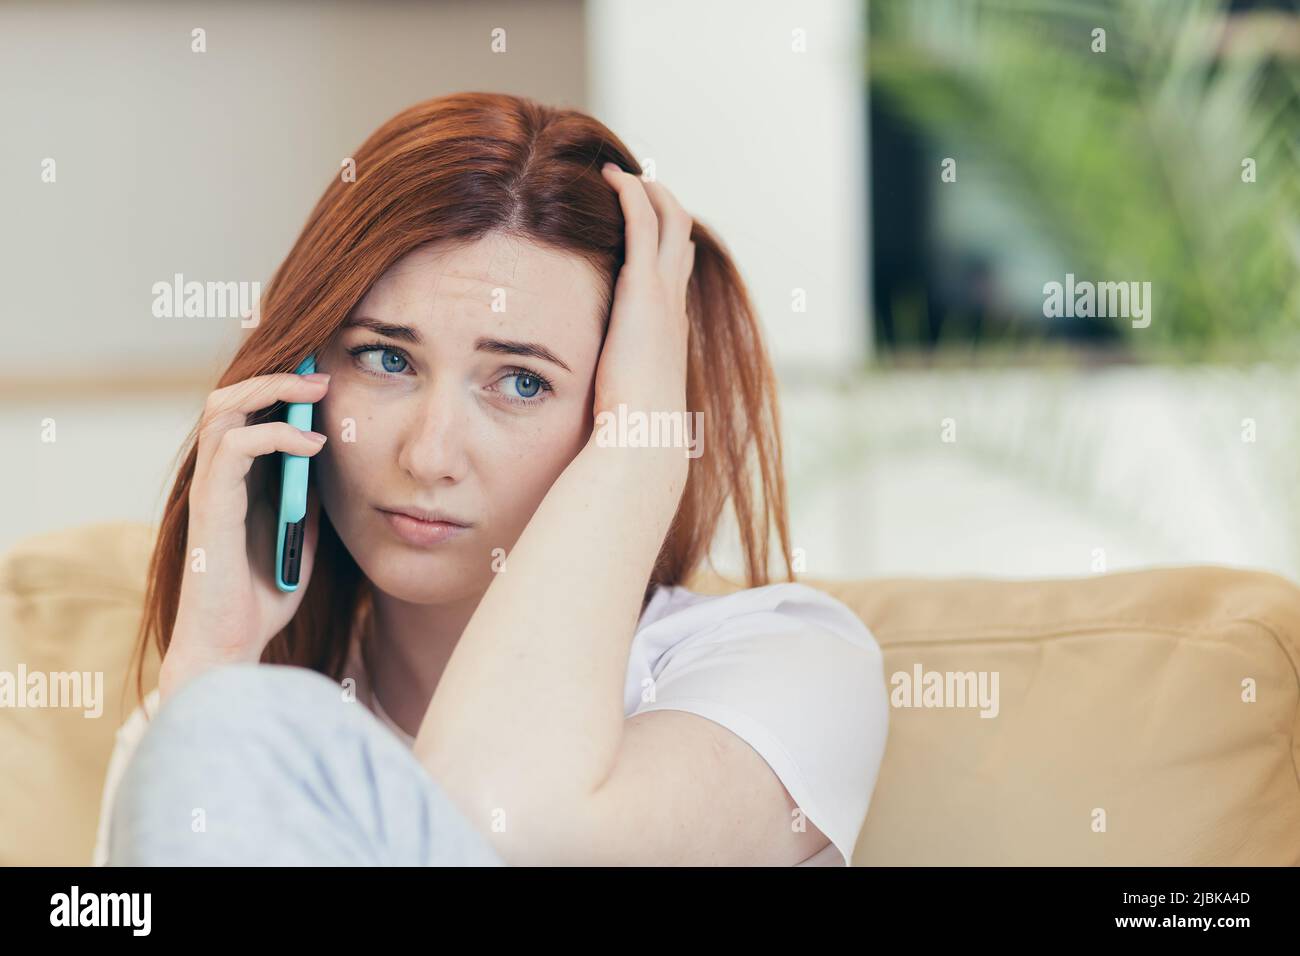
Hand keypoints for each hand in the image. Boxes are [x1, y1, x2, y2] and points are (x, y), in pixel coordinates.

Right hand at [159, 372, 330, 700]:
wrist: (232, 648)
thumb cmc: (263, 599)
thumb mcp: (301, 536)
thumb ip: (306, 498)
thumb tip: (328, 460)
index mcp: (236, 481)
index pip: (247, 413)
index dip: (280, 389)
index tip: (326, 378)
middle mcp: (217, 478)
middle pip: (229, 397)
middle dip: (277, 376)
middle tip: (323, 374)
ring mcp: (209, 490)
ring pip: (221, 409)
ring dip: (272, 390)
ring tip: (317, 392)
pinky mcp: (210, 507)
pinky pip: (233, 447)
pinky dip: (275, 435)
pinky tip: (313, 446)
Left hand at [595, 163, 694, 424]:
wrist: (645, 436)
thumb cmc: (632, 432)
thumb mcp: (626, 401)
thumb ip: (616, 387)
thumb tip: (602, 402)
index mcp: (672, 330)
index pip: (678, 272)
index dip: (667, 243)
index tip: (642, 225)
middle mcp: (675, 306)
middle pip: (682, 237)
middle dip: (663, 205)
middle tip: (637, 184)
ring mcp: (665, 293)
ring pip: (671, 220)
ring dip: (649, 190)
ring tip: (620, 172)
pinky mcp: (644, 286)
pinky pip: (644, 221)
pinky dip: (632, 193)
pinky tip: (611, 176)